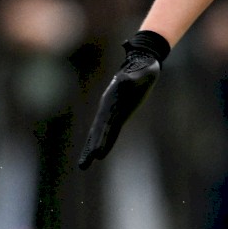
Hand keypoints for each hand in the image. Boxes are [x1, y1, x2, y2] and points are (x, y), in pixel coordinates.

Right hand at [77, 31, 169, 168]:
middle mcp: (108, 107)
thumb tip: (126, 79)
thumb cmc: (144, 68)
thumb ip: (134, 77)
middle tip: (83, 165)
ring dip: (91, 149)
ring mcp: (110, 110)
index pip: (106, 124)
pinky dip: (102, 142)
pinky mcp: (116, 113)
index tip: (97, 153)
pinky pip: (107, 130)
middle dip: (90, 148)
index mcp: (113, 100)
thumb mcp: (143, 72)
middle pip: (97, 132)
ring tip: (83, 165)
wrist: (142, 63)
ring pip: (98, 133)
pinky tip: (98, 154)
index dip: (102, 138)